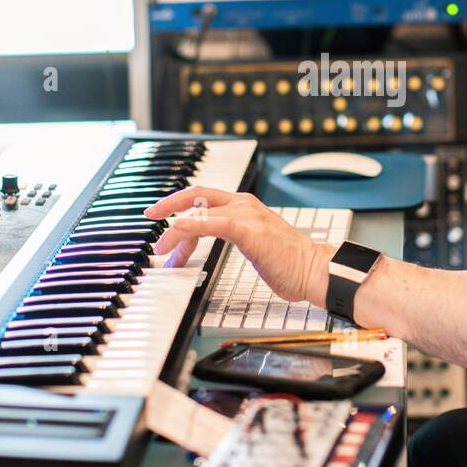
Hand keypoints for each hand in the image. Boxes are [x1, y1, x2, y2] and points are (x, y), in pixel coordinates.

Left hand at [144, 187, 333, 305]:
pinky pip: (214, 224)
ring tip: (163, 249)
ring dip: (174, 230)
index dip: (179, 206)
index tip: (162, 220)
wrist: (315, 271)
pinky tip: (177, 228)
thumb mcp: (254, 247)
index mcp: (245, 207)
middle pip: (196, 195)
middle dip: (167, 205)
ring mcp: (247, 216)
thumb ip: (231, 241)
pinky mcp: (249, 231)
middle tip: (150, 220)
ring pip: (199, 211)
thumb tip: (207, 251)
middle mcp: (244, 205)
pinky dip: (192, 225)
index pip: (204, 199)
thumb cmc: (289, 264)